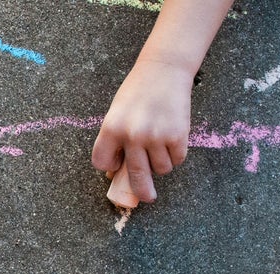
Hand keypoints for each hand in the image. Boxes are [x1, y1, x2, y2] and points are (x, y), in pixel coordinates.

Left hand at [91, 59, 194, 208]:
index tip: (116, 166)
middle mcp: (133, 135)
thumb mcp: (118, 112)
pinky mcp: (177, 136)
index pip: (102, 162)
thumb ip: (115, 140)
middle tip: (147, 197)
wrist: (164, 69)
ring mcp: (156, 137)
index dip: (109, 166)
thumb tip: (116, 172)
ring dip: (161, 163)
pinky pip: (177, 159)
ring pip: (160, 169)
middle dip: (142, 191)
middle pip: (135, 176)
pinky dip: (176, 155)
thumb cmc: (138, 91)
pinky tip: (173, 139)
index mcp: (111, 128)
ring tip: (160, 145)